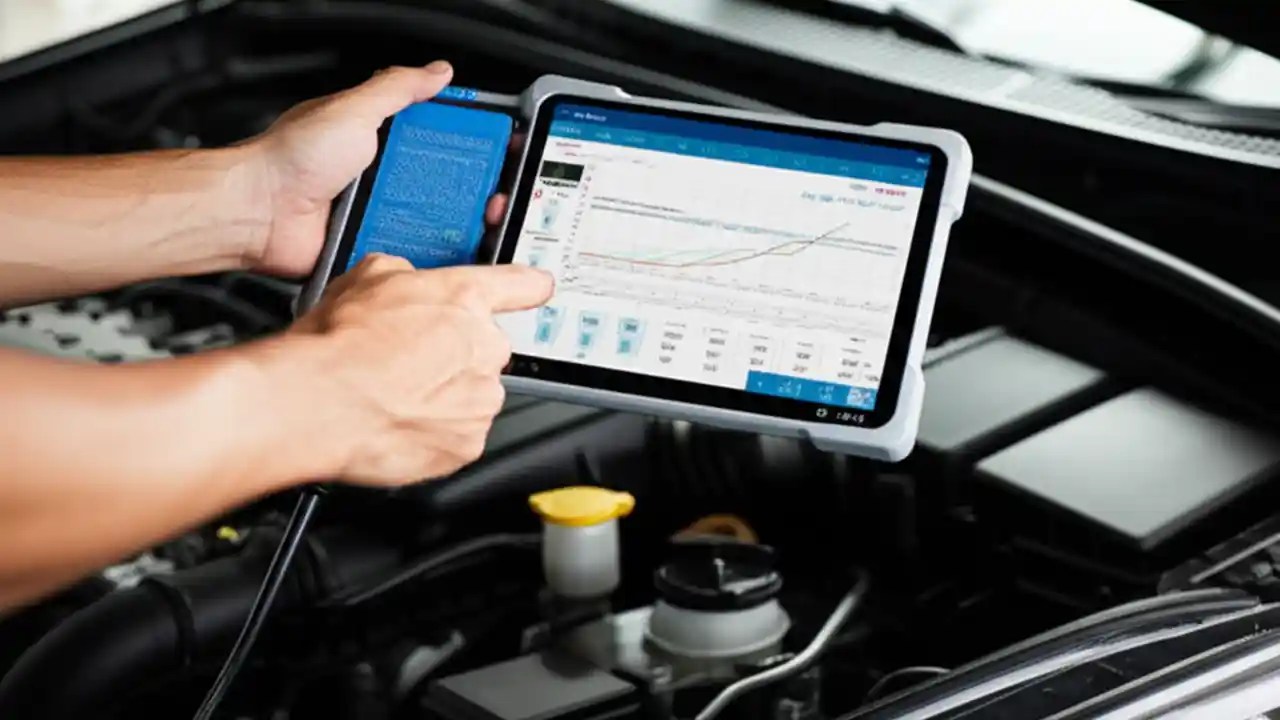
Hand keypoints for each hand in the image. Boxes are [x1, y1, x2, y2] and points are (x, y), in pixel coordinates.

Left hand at [247, 60, 509, 275]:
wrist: (257, 213)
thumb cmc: (290, 159)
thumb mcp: (352, 110)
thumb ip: (397, 89)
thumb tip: (437, 71)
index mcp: (379, 140)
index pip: (438, 140)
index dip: (469, 148)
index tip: (495, 154)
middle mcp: (379, 179)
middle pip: (441, 187)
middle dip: (471, 195)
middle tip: (494, 200)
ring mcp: (374, 215)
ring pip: (429, 223)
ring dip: (452, 228)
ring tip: (480, 230)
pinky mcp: (366, 248)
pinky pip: (404, 254)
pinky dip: (422, 256)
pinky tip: (441, 254)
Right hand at [271, 254, 552, 485]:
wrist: (319, 404)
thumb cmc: (338, 345)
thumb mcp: (367, 277)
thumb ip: (405, 277)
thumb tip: (406, 282)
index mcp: (464, 298)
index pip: (520, 285)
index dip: (528, 287)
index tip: (537, 289)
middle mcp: (484, 347)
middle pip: (485, 349)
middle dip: (454, 355)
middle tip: (409, 361)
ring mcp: (480, 399)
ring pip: (473, 395)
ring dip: (445, 396)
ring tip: (396, 395)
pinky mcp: (468, 444)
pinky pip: (459, 436)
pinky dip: (435, 434)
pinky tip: (399, 421)